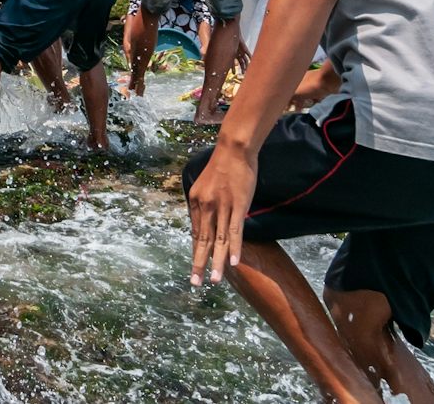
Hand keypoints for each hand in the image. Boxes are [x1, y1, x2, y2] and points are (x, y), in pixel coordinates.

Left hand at [187, 144, 255, 286]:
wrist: (233, 150)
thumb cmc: (222, 167)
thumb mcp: (205, 186)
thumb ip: (203, 205)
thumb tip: (204, 225)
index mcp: (195, 201)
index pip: (196, 232)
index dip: (197, 251)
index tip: (196, 267)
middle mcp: (205, 206)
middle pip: (203, 241)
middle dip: (199, 263)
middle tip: (195, 283)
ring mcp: (221, 207)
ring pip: (219, 241)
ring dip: (217, 262)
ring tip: (215, 280)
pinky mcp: (238, 206)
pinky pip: (235, 231)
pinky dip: (234, 249)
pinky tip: (233, 263)